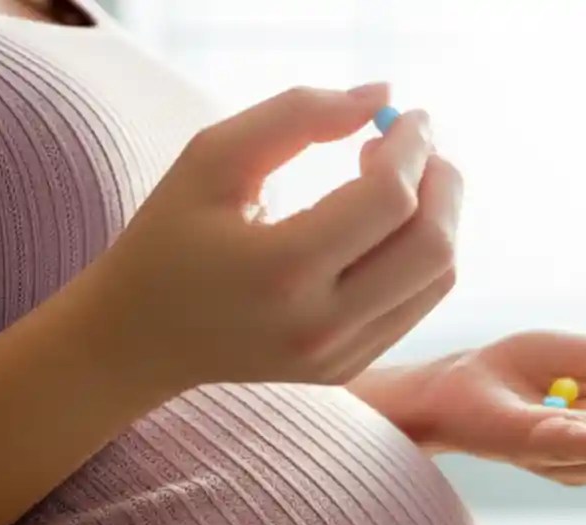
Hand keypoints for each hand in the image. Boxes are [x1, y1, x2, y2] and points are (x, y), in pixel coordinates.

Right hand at [80, 83, 462, 393]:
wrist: (142, 337)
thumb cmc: (171, 235)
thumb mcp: (213, 158)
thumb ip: (298, 114)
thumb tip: (384, 95)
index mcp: (280, 270)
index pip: (389, 200)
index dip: (412, 146)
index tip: (407, 116)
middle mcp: (320, 325)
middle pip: (431, 245)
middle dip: (442, 181)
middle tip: (419, 146)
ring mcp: (339, 356)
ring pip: (438, 277)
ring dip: (440, 215)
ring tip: (399, 179)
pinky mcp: (349, 368)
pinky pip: (418, 303)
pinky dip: (422, 253)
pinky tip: (386, 224)